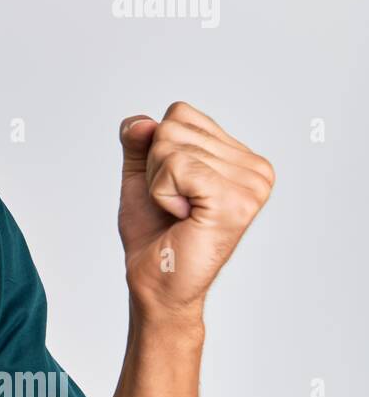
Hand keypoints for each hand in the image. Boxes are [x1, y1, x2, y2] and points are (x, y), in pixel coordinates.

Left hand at [118, 102, 274, 323]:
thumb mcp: (140, 175)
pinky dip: (161, 192)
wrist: (155, 283)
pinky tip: (182, 217)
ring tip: (178, 213)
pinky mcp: (235, 201)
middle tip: (172, 205)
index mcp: (241, 157)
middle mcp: (255, 168)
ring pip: (171, 145)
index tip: (171, 187)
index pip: (180, 113)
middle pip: (173, 126)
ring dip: (158, 183)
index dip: (156, 149)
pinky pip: (176, 166)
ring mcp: (251, 185)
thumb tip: (142, 122)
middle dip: (154, 166)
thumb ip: (139, 141)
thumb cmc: (153, 234)